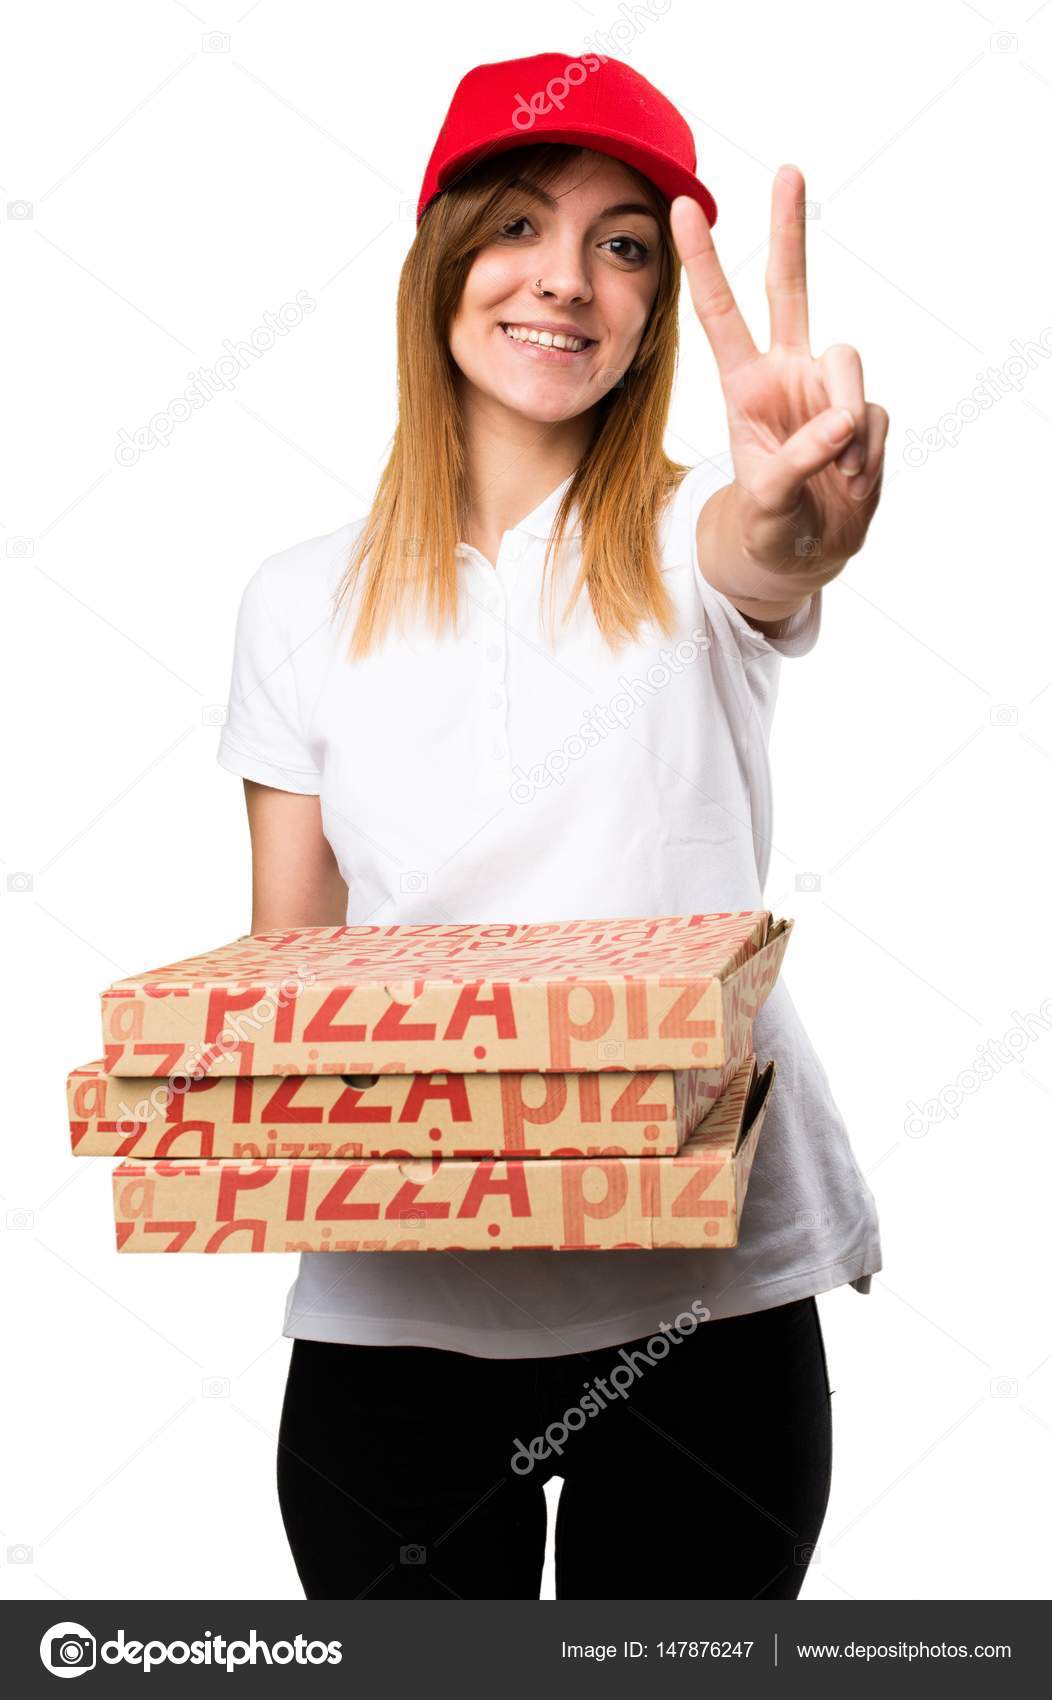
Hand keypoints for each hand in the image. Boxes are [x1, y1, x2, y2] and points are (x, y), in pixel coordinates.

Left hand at [670, 165, 887, 583]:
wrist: (804, 551)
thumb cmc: (770, 518)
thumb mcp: (768, 497)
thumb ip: (797, 460)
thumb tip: (842, 423)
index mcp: (746, 386)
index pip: (720, 315)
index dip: (704, 264)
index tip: (684, 208)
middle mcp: (787, 372)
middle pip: (790, 289)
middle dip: (788, 230)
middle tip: (786, 169)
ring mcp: (828, 389)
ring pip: (847, 362)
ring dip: (845, 420)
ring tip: (838, 472)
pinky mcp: (865, 413)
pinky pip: (875, 418)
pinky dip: (867, 457)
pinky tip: (852, 483)